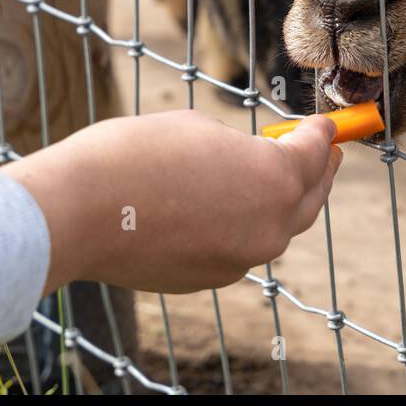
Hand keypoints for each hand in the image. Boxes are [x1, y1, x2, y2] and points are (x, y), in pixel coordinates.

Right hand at [0, 110, 341, 294]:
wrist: (78, 212)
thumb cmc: (134, 155)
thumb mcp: (200, 129)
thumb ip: (239, 148)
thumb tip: (250, 160)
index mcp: (275, 178)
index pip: (313, 153)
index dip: (321, 135)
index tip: (327, 127)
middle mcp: (269, 225)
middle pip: (309, 198)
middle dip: (319, 174)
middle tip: (327, 155)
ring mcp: (241, 258)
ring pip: (274, 228)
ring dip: (281, 204)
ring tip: (278, 180)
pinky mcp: (211, 279)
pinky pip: (238, 247)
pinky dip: (241, 227)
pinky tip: (226, 210)